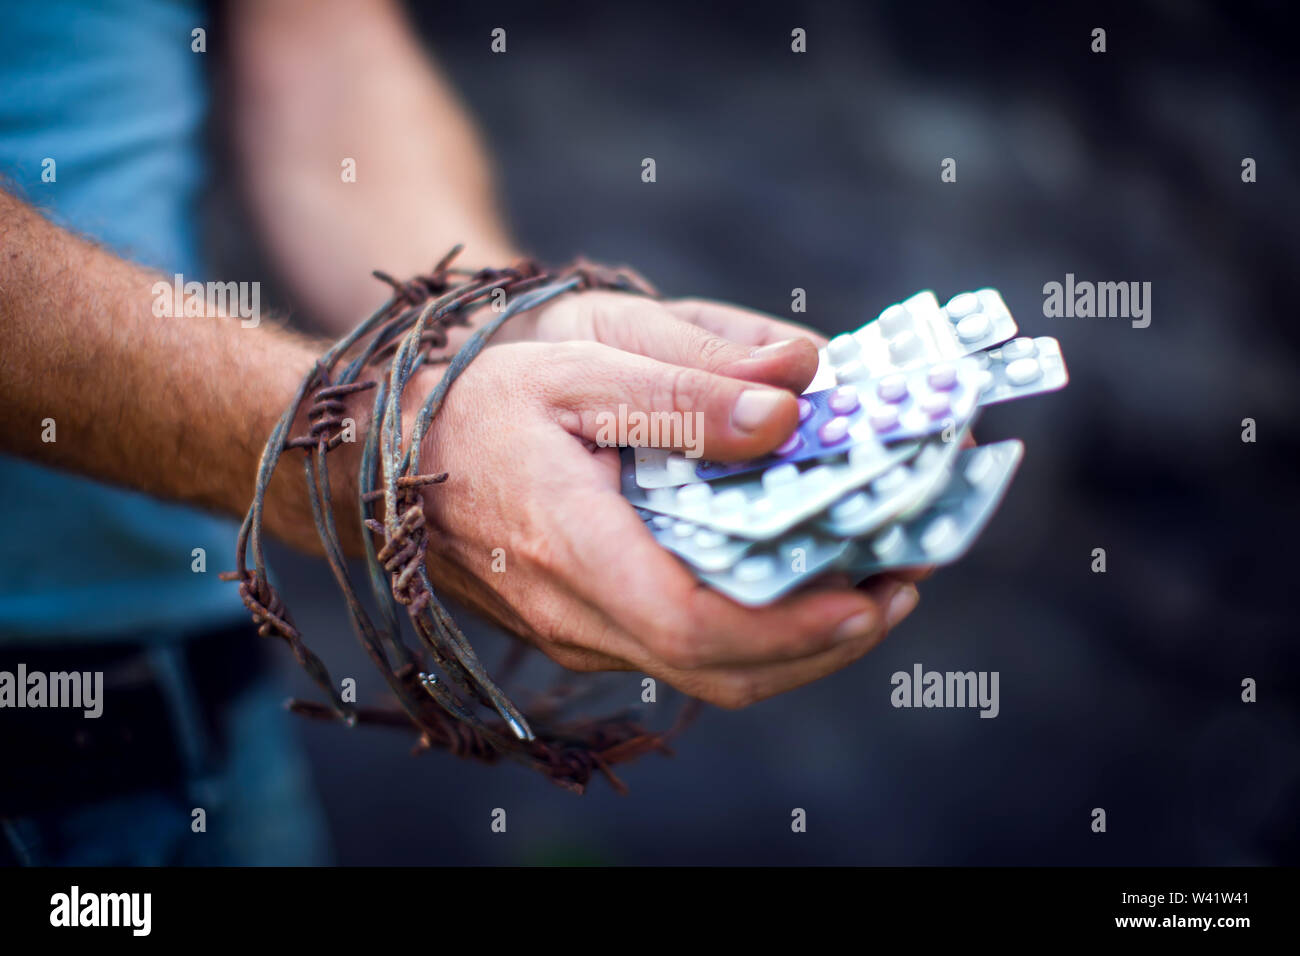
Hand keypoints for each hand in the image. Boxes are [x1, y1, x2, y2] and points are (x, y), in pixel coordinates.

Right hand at [411, 291, 921, 708]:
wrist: (378, 455)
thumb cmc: (473, 399)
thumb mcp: (577, 364)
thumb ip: (685, 386)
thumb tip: (793, 402)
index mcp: (569, 547)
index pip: (694, 625)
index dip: (792, 626)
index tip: (871, 593)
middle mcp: (573, 613)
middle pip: (718, 670)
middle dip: (823, 642)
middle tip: (901, 584)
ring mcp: (574, 630)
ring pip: (704, 671)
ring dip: (797, 643)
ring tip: (871, 583)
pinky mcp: (580, 624)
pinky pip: (679, 649)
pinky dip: (753, 629)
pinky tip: (790, 576)